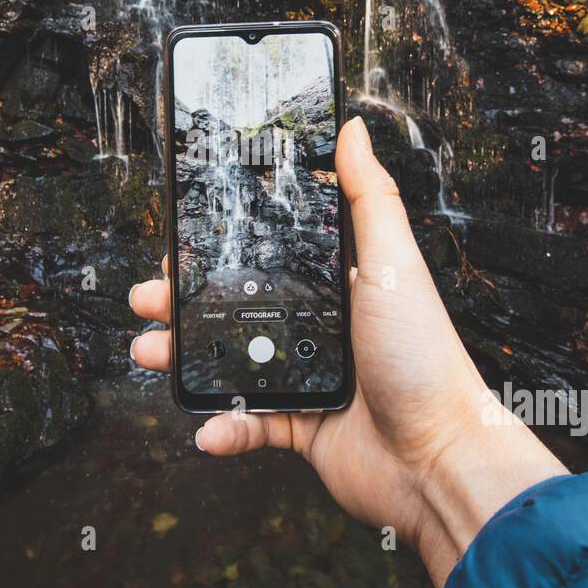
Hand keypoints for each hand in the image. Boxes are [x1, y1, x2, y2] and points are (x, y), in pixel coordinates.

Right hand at [129, 115, 566, 587]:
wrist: (438, 459)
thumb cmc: (426, 359)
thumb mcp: (392, 264)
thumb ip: (369, 196)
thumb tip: (352, 128)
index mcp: (338, 284)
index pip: (267, 255)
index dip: (220, 248)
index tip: (180, 240)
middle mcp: (321, 327)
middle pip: (236, 305)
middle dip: (185, 302)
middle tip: (149, 295)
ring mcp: (309, 377)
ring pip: (231, 361)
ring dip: (185, 358)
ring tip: (150, 351)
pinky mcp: (302, 426)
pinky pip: (249, 421)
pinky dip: (223, 424)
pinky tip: (209, 425)